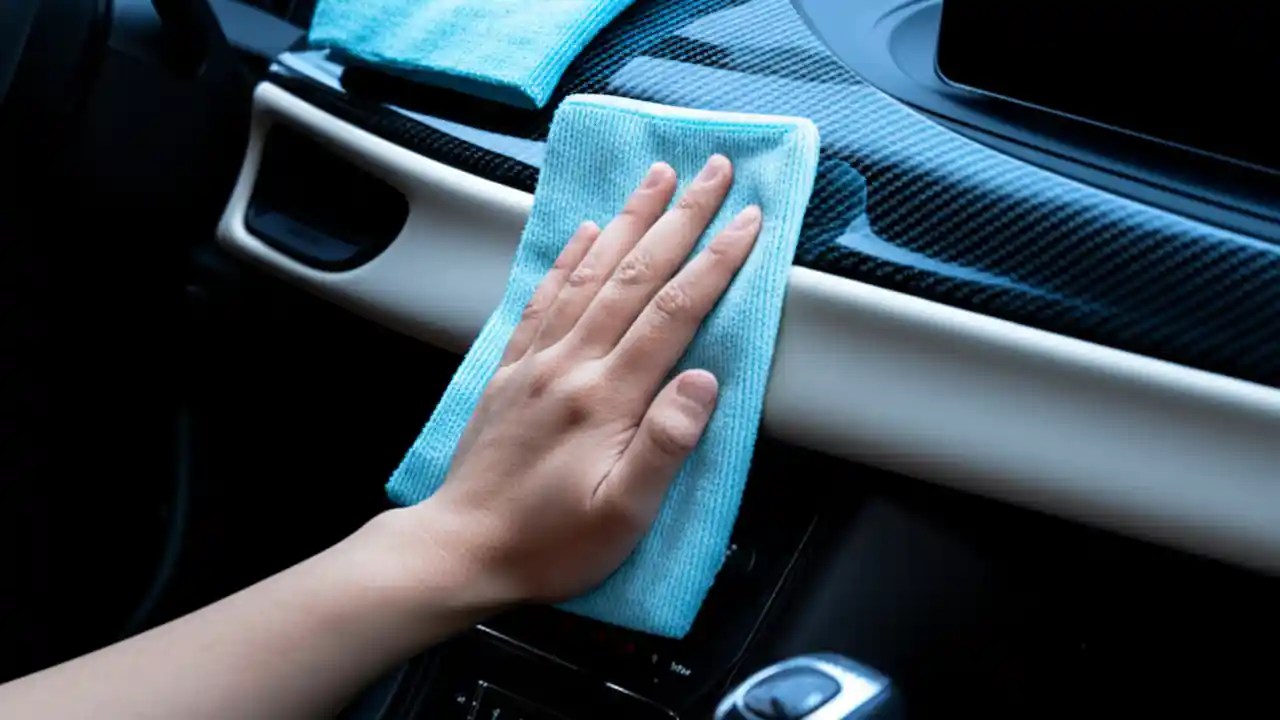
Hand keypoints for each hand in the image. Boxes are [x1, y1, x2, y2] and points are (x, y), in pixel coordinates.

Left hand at [387, 155, 760, 607]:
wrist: (461, 548)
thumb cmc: (549, 543)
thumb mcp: (622, 515)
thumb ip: (666, 444)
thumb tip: (704, 379)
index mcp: (605, 397)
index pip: (672, 312)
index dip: (715, 262)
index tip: (748, 220)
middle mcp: (570, 364)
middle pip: (634, 275)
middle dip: (680, 217)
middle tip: (714, 172)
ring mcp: (536, 361)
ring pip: (590, 273)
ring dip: (628, 220)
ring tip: (656, 177)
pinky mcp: (512, 369)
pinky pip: (543, 296)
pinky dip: (567, 257)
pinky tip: (584, 230)